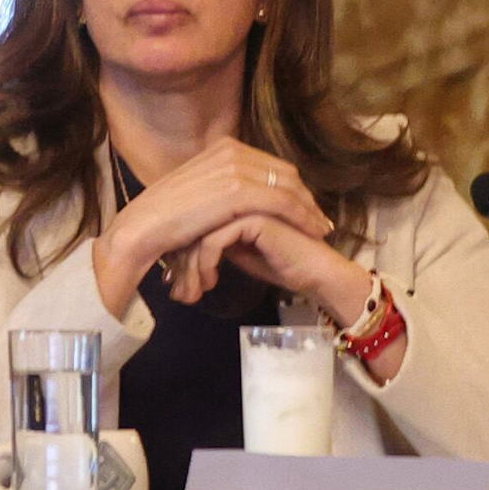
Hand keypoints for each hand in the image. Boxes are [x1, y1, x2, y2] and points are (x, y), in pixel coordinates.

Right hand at [93, 140, 329, 304]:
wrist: (142, 229)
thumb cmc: (163, 218)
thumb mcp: (197, 190)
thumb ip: (221, 185)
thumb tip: (241, 196)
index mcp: (221, 148)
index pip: (270, 164)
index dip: (293, 187)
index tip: (304, 207)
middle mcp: (230, 151)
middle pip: (284, 173)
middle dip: (305, 197)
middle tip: (318, 220)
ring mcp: (234, 169)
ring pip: (288, 187)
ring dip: (308, 209)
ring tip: (319, 229)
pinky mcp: (239, 191)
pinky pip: (283, 203)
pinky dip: (302, 217)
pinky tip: (311, 231)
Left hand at [192, 211, 376, 332]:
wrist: (314, 273)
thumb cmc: (278, 262)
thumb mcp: (236, 249)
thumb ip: (214, 238)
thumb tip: (181, 247)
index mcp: (232, 199)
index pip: (191, 221)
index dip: (180, 252)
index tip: (174, 280)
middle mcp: (237, 196)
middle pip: (191, 226)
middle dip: (181, 263)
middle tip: (179, 292)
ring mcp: (246, 203)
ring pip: (198, 234)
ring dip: (191, 268)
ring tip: (190, 294)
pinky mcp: (254, 217)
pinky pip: (214, 240)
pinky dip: (206, 264)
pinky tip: (209, 282)